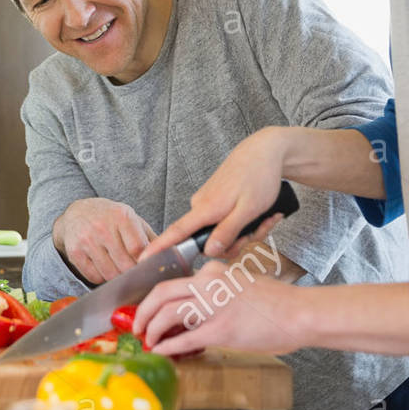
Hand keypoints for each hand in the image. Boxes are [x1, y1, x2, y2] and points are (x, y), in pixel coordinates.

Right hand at [52, 198, 156, 283]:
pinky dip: (102, 278)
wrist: (77, 213)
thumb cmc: (109, 217)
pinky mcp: (75, 252)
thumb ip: (149, 237)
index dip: (145, 262)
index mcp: (121, 216)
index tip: (149, 268)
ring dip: (118, 278)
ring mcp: (87, 240)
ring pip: (109, 274)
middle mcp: (102, 227)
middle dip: (133, 274)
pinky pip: (94, 276)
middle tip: (137, 276)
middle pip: (124, 264)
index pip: (138, 248)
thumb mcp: (131, 218)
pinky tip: (105, 268)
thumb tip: (171, 255)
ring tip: (121, 272)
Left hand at [131, 260, 305, 356]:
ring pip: (167, 314)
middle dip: (143, 311)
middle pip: (161, 293)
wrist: (300, 313)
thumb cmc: (277, 303)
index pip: (174, 282)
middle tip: (137, 326)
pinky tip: (162, 351)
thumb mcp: (241, 284)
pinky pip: (184, 339)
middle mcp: (209, 284)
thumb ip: (217, 291)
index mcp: (213, 272)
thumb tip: (195, 308)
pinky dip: (168, 346)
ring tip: (148, 341)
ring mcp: (213, 307)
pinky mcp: (220, 330)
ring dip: (152, 330)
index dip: (156, 299)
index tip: (149, 310)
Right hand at [142, 127, 290, 259]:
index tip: (142, 259)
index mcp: (206, 209)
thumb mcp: (248, 210)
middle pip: (210, 241)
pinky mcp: (218, 200)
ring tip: (265, 217)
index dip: (160, 247)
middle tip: (259, 230)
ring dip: (247, 231)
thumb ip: (227, 232)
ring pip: (224, 232)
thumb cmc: (258, 177)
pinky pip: (228, 221)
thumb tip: (209, 251)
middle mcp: (202, 206)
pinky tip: (264, 213)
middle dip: (237, 242)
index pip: (176, 232)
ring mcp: (210, 202)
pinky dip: (247, 222)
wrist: (264, 150)